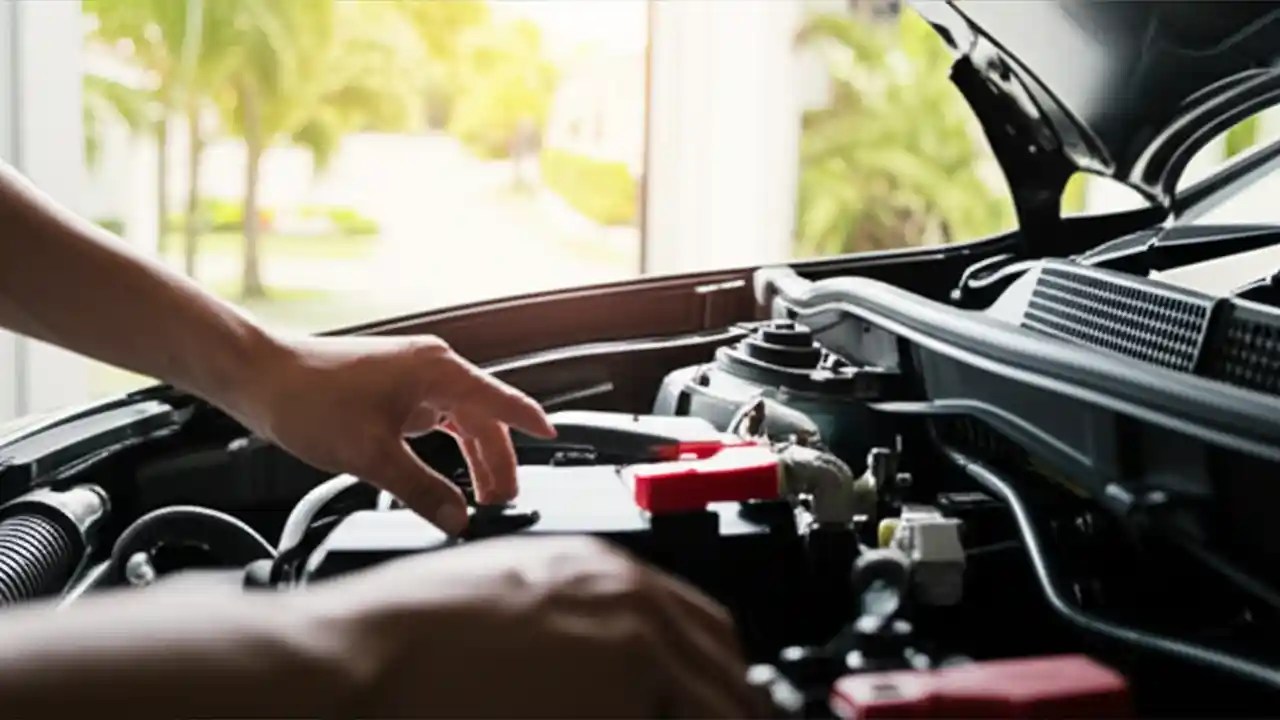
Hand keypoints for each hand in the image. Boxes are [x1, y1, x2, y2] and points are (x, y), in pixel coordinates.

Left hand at [226, 333, 555, 533]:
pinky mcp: (394, 389)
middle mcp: (431, 368)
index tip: (554, 436)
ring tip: (481, 496)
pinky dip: (448, 448)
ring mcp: (412, 377)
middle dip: (497, 461)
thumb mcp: (371, 456)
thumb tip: (456, 518)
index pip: (501, 400)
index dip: (530, 421)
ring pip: (461, 421)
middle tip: (502, 502)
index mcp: (437, 371)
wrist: (259, 377)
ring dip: (473, 457)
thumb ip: (421, 490)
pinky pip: (438, 420)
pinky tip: (447, 474)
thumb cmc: (308, 398)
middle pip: (484, 418)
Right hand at [308, 536, 766, 717]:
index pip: (709, 628)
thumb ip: (579, 618)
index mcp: (612, 576)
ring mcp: (631, 666)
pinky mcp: (618, 710)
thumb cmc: (415, 631)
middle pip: (725, 672)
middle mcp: (633, 612)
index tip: (724, 696)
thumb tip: (604, 657)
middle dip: (731, 704)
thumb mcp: (514, 593)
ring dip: (707, 715)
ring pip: (715, 705)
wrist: (367, 656)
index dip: (721, 671)